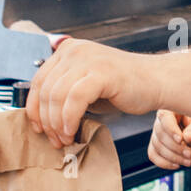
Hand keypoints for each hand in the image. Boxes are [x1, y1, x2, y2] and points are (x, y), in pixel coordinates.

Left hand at [26, 39, 161, 145]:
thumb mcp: (86, 86)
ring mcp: (88, 59)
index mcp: (68, 51)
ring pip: (57, 95)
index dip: (34, 109)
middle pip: (45, 90)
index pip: (38, 81)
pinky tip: (72, 130)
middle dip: (46, 120)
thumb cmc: (123, 88)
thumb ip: (64, 94)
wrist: (156, 82)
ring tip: (65, 138)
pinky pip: (75, 99)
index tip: (39, 129)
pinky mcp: (101, 72)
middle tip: (55, 140)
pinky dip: (69, 118)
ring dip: (57, 123)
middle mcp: (75, 50)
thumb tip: (42, 118)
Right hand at [148, 111, 190, 169]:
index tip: (181, 139)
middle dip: (176, 148)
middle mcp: (162, 120)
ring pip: (157, 147)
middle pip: (160, 135)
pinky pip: (153, 155)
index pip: (165, 118)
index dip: (171, 130)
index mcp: (172, 109)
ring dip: (173, 157)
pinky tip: (177, 165)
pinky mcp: (157, 145)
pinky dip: (164, 163)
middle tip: (190, 154)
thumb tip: (187, 137)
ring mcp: (158, 133)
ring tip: (189, 161)